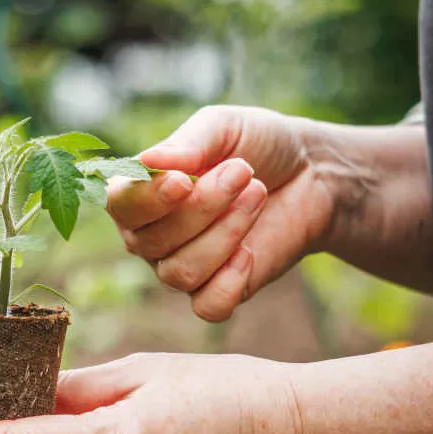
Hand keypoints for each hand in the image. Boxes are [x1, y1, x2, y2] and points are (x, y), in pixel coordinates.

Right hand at [107, 105, 335, 321]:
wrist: (311, 174)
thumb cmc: (258, 145)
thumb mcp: (225, 127)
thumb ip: (188, 143)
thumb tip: (149, 161)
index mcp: (140, 193)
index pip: (120, 205)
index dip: (148, 199)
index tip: (186, 181)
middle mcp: (149, 236)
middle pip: (152, 242)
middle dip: (203, 207)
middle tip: (243, 172)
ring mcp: (179, 267)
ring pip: (181, 274)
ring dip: (225, 234)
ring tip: (257, 195)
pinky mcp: (216, 291)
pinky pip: (207, 306)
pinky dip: (229, 282)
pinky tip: (250, 252)